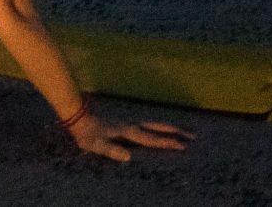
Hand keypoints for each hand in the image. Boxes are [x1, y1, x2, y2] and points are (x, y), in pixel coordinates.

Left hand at [68, 109, 191, 160]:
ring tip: (184, 131)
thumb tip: (128, 157)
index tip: (183, 146)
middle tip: (194, 135)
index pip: (152, 139)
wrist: (77, 114)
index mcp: (128, 131)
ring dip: (170, 127)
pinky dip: (159, 126)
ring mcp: (130, 120)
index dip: (167, 143)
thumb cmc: (87, 133)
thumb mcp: (97, 144)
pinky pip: (148, 124)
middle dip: (176, 131)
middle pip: (159, 127)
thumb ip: (111, 150)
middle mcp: (132, 124)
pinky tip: (161, 130)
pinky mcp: (126, 121)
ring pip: (155, 123)